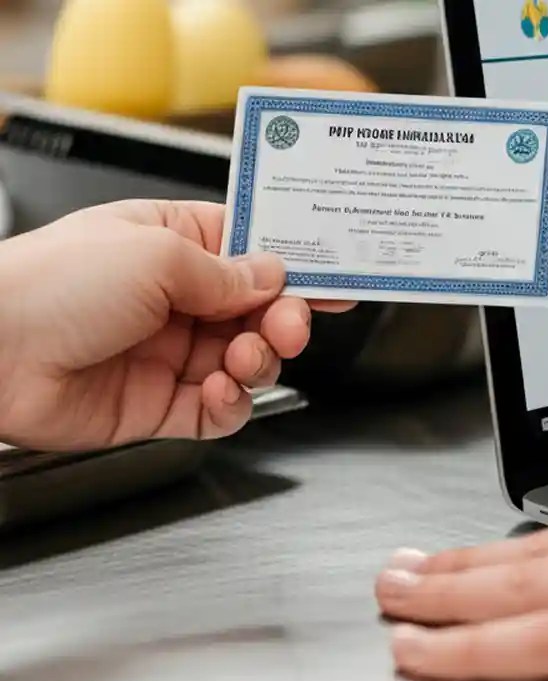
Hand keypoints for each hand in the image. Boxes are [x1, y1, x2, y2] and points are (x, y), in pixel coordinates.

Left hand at [0, 200, 353, 450]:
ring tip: (242, 358)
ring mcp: (167, 353)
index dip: (297, 266)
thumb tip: (273, 276)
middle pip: (259, 311)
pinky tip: (220, 393)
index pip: (251, 252)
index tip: (338, 278)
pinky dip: (232, 405)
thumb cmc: (51, 283)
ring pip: (248, 361)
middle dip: (284, 319)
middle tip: (288, 325)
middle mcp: (173, 298)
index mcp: (171, 243)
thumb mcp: (156, 253)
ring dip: (259, 361)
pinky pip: (219, 410)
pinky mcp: (158, 405)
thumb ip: (227, 270)